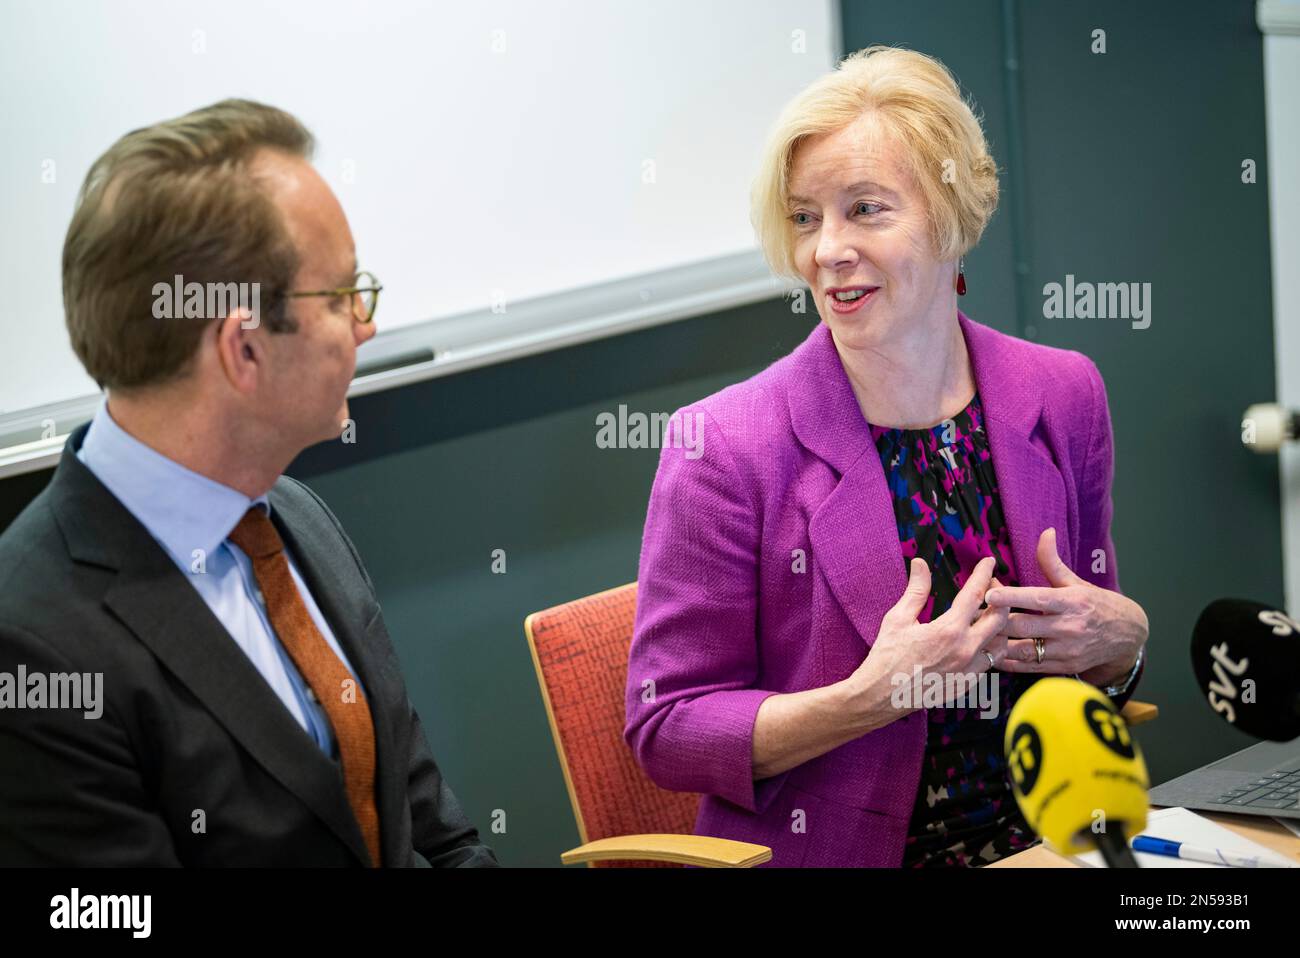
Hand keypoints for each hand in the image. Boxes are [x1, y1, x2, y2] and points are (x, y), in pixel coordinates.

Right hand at [849, 556, 1009, 711]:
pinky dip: (987, 648)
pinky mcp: (965, 685)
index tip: (989, 561)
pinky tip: (975, 641)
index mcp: (948, 630)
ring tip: (986, 615)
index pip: (976, 595)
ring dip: (997, 626)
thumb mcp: (897, 618)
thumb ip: (916, 590)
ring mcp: (968, 671)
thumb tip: (921, 564)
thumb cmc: (886, 657)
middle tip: (990, 588)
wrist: (879, 696)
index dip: (984, 574)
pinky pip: (988, 664)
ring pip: (1000, 644)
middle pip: (999, 619)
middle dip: (1000, 598)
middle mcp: (965, 651)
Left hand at [983, 528, 1146, 684]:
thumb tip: (1045, 532)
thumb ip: (1053, 562)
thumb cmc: (1096, 604)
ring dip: (999, 645)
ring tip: (977, 636)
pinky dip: (1009, 663)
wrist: (1127, 636)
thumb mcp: (1076, 582)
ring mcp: (1067, 650)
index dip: (1012, 597)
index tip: (990, 593)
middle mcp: (1070, 627)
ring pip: (1024, 650)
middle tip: (973, 615)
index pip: (1038, 599)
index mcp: (1072, 602)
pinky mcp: (1064, 667)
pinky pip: (1030, 668)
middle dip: (997, 622)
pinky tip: (991, 655)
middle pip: (1025, 627)